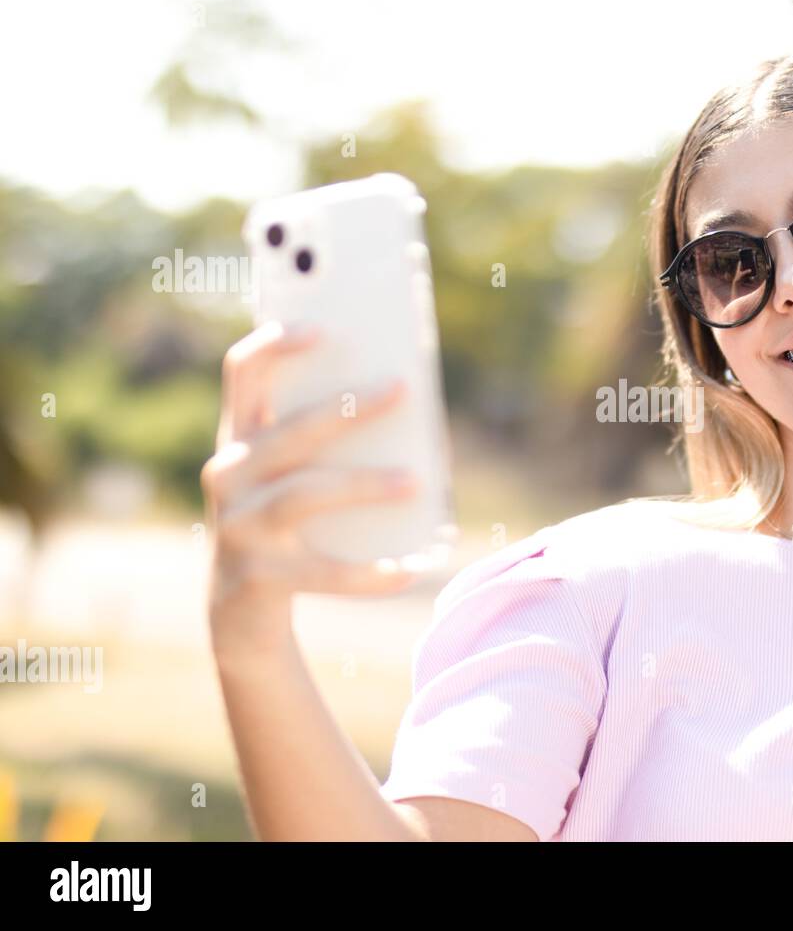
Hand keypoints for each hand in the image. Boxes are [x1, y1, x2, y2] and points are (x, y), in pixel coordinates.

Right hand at [200, 321, 423, 656]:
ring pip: (305, 494)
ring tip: (414, 482)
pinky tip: (408, 570)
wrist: (241, 615)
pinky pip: (322, 570)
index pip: (243, 374)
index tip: (323, 327)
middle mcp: (228, 476)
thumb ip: (332, 441)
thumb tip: (411, 415)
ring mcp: (238, 528)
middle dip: (346, 409)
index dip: (275, 344)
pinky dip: (368, 573)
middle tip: (400, 389)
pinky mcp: (257, 578)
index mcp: (241, 439)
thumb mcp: (298, 476)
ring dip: (363, 484)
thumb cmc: (288, 526)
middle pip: (289, 433)